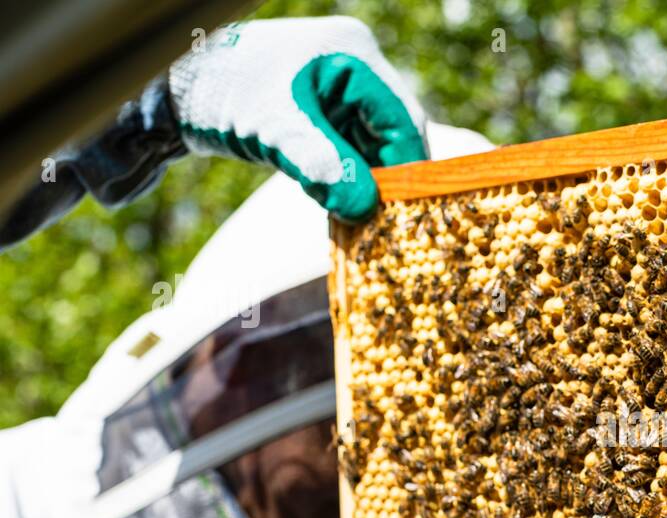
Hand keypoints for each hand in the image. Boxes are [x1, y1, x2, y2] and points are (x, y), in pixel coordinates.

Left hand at [169, 17, 427, 220]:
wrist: (170, 89)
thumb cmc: (221, 94)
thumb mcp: (275, 131)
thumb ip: (322, 167)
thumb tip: (365, 209)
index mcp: (353, 55)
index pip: (403, 120)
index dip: (409, 169)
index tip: (406, 215)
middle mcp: (354, 69)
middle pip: (392, 136)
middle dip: (386, 180)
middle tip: (381, 225)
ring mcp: (339, 92)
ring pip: (373, 149)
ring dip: (365, 185)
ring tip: (357, 221)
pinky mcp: (322, 114)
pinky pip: (350, 152)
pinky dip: (346, 181)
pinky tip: (336, 205)